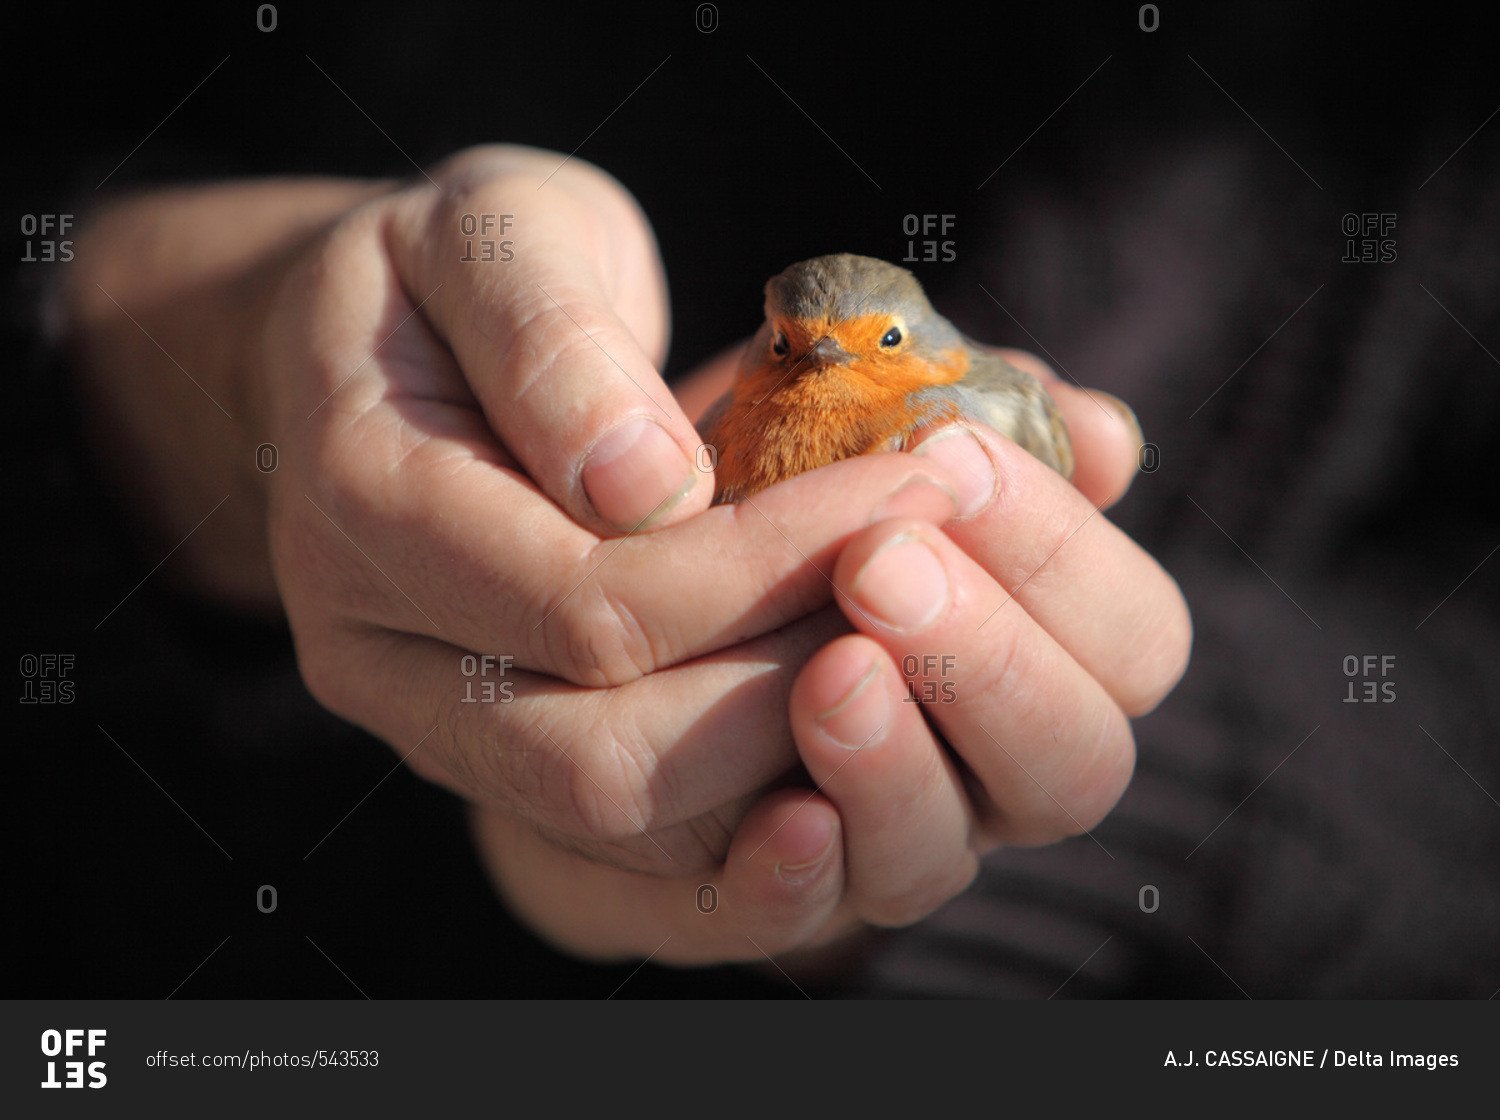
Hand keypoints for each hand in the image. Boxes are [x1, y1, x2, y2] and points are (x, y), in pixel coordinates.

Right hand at [253, 146, 978, 869]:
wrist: (373, 347)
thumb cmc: (450, 270)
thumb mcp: (498, 231)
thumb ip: (554, 338)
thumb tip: (651, 485)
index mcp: (363, 505)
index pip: (593, 602)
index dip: (771, 565)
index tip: (912, 488)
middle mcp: (377, 652)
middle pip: (602, 759)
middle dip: (789, 691)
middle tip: (924, 597)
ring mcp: (432, 720)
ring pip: (627, 829)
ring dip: (786, 762)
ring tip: (903, 652)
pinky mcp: (493, 754)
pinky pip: (632, 843)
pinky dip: (752, 810)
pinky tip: (847, 721)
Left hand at [474, 354, 1191, 963]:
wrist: (597, 551)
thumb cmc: (759, 470)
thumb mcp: (859, 412)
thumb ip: (978, 412)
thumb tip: (1097, 437)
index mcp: (1037, 650)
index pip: (1133, 644)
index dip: (1062, 557)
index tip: (950, 455)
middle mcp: (976, 765)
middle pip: (1070, 770)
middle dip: (988, 664)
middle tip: (882, 563)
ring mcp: (868, 843)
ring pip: (931, 860)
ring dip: (893, 765)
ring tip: (832, 672)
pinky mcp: (740, 893)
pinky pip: (790, 924)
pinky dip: (794, 880)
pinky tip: (788, 815)